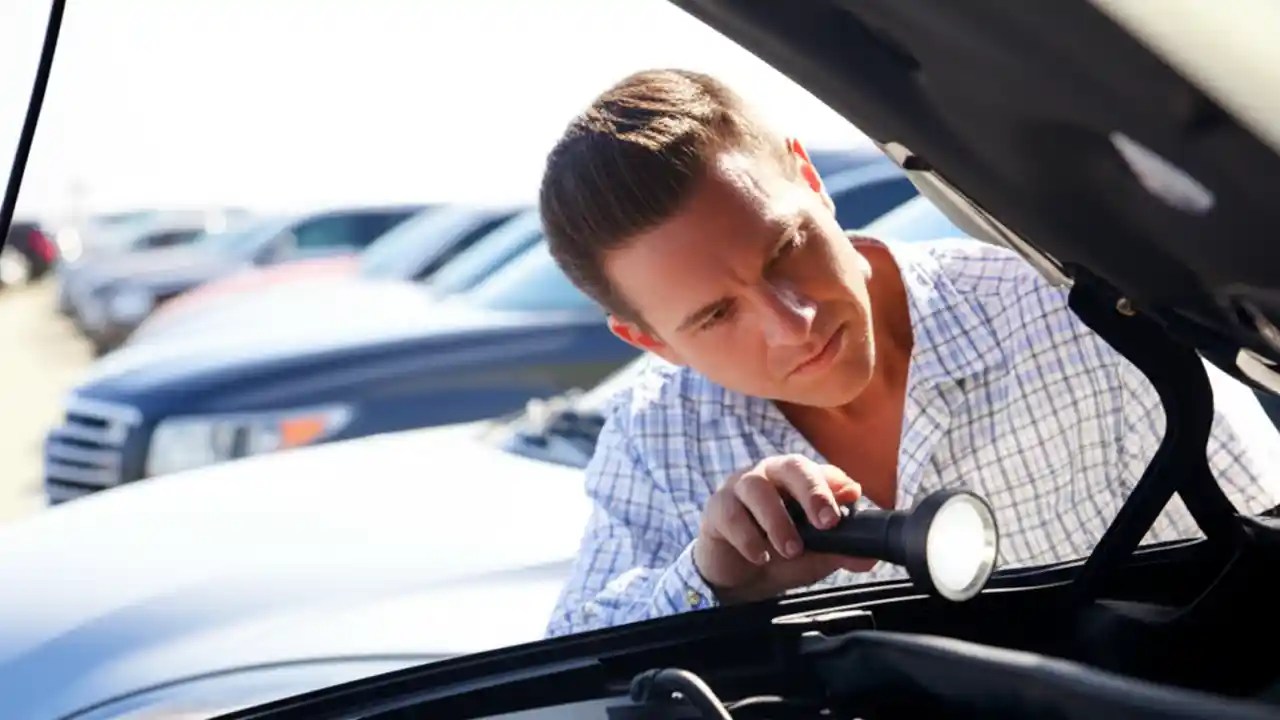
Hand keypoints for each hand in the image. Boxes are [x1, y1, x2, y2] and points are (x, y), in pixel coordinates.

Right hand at [693, 454, 874, 603]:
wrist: (738, 578)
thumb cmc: (778, 554)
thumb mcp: (814, 556)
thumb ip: (840, 552)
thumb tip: (870, 556)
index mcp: (797, 480)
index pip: (819, 470)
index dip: (835, 484)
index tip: (850, 503)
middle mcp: (769, 475)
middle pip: (791, 466)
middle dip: (812, 492)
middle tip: (827, 523)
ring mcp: (739, 488)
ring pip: (757, 488)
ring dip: (778, 520)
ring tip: (791, 550)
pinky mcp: (716, 509)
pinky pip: (731, 514)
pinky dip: (748, 537)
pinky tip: (760, 556)